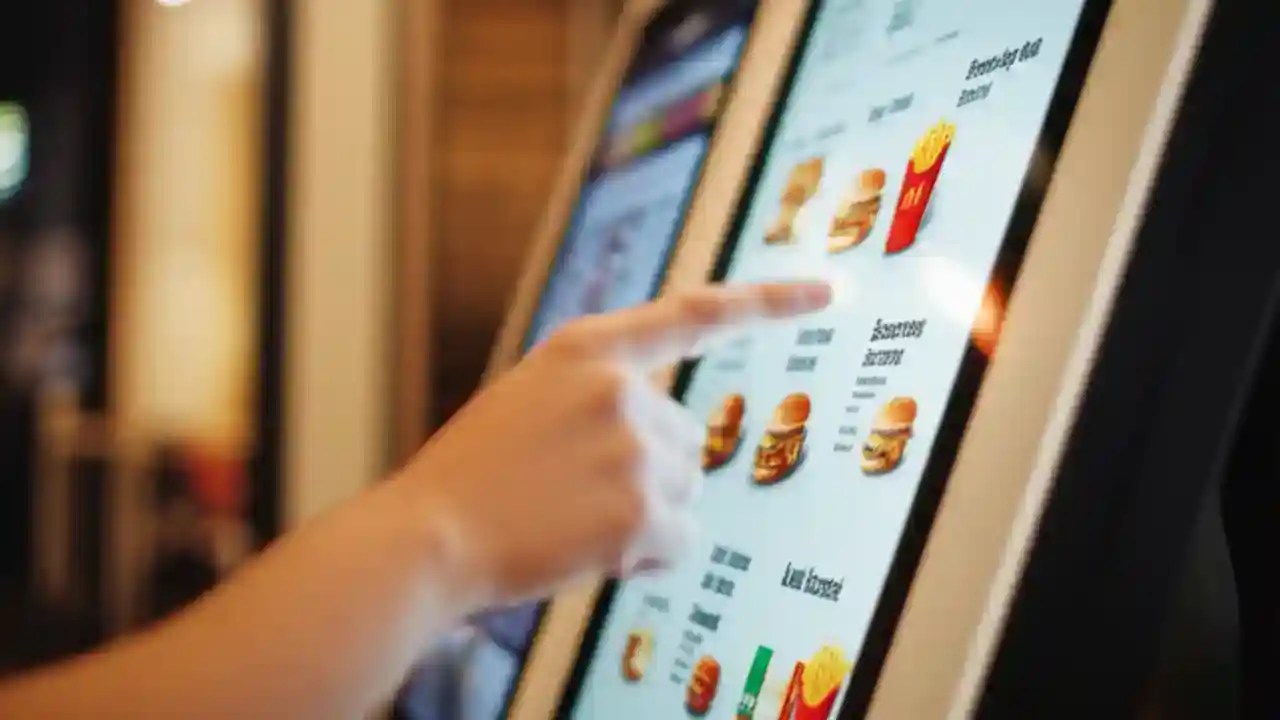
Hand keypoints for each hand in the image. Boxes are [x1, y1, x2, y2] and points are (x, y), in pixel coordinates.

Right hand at [393, 282, 831, 602]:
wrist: (425, 538)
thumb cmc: (471, 480)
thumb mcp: (529, 402)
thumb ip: (600, 398)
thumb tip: (679, 446)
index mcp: (585, 349)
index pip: (695, 314)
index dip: (769, 302)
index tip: (831, 291)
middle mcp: (620, 387)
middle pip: (686, 440)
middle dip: (646, 476)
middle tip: (571, 499)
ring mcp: (633, 446)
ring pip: (684, 492)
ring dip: (643, 518)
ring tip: (570, 524)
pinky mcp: (641, 509)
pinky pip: (680, 541)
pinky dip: (647, 557)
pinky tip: (591, 554)